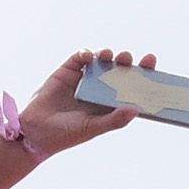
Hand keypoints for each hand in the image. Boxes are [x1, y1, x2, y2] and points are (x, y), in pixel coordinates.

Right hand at [17, 51, 141, 154]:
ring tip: (110, 55)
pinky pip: (79, 58)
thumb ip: (115, 120)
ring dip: (107, 55)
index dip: (143, 74)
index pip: (133, 86)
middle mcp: (101, 88)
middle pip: (119, 70)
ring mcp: (85, 78)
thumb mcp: (93, 128)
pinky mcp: (67, 71)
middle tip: (128, 58)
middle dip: (126, 62)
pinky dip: (85, 54)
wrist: (36, 131)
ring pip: (101, 61)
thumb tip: (136, 109)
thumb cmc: (68, 134)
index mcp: (111, 103)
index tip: (151, 63)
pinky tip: (88, 57)